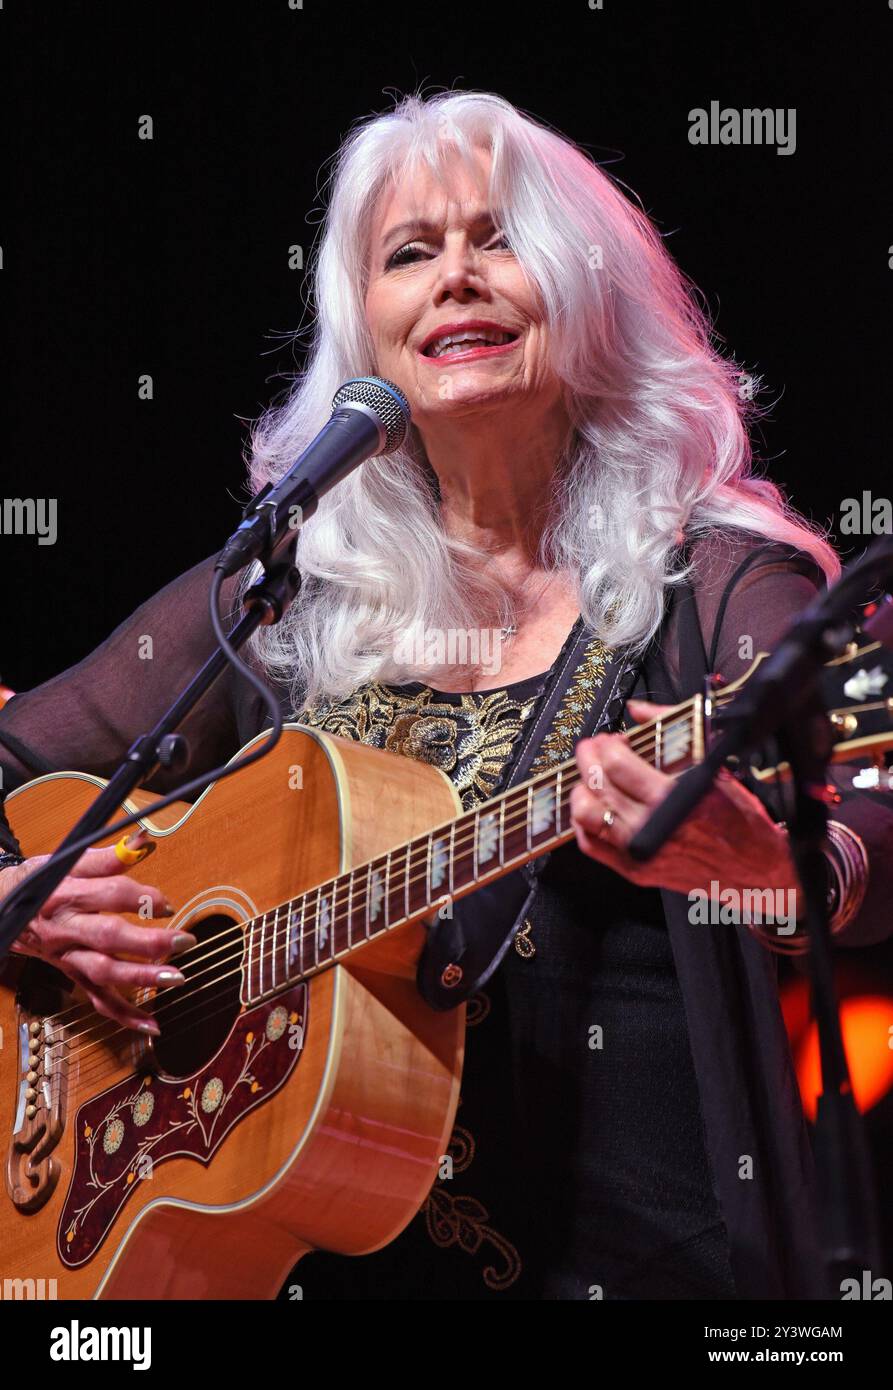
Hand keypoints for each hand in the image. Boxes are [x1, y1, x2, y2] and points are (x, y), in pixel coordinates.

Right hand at [1, 829, 195, 1033]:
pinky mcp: (72, 975)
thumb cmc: (38, 883)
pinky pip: (98, 1000)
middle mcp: (68, 930)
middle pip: (108, 938)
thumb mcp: (65, 862)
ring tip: (177, 978)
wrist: (1, 910)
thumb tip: (145, 842)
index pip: (108, 895)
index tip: (167, 903)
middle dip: (149, 943)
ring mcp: (69, 957)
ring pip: (104, 973)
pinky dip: (125, 1017)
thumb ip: (107, 856)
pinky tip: (153, 1025)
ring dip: (142, 979)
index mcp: (67, 895)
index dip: (141, 898)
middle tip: (185, 941)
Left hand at [569, 698, 802, 912]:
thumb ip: (674, 732)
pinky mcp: (636, 870)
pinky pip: (592, 845)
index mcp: (675, 797)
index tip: (609, 739)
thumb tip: (639, 710)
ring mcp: (641, 851)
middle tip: (592, 750)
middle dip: (588, 759)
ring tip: (590, 778)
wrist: (755, 868)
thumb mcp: (714, 767)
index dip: (607, 746)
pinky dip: (584, 823)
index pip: (618, 765)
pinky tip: (593, 807)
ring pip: (587, 816)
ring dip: (583, 790)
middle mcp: (654, 827)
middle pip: (598, 785)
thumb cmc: (740, 820)